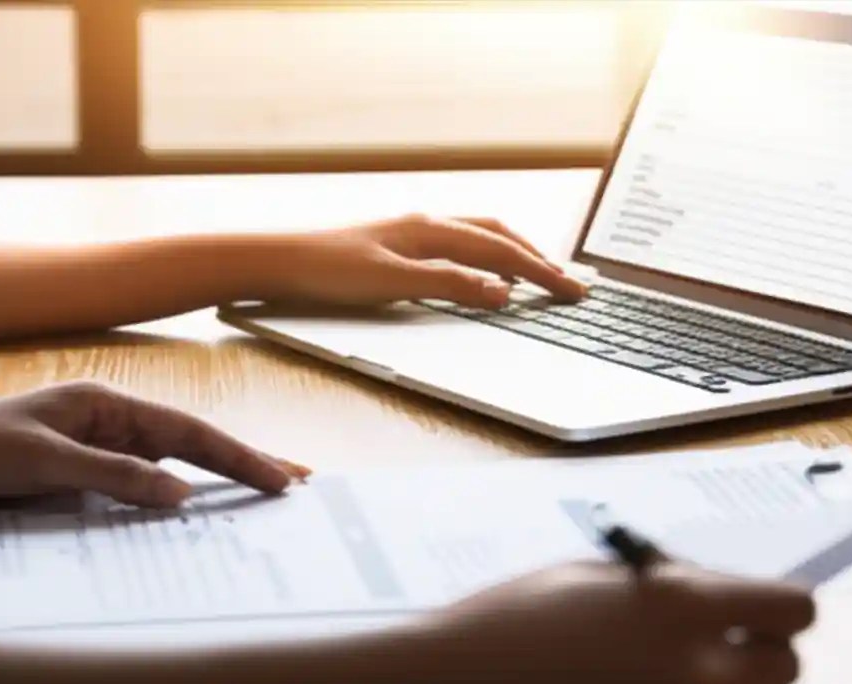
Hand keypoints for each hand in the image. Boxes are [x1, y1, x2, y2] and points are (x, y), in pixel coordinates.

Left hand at [0, 381, 305, 507]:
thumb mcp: (45, 461)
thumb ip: (116, 475)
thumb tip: (182, 492)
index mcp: (108, 405)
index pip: (188, 431)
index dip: (238, 455)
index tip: (279, 477)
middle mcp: (110, 423)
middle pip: (191, 443)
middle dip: (243, 460)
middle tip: (295, 481)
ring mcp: (99, 448)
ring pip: (172, 464)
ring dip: (215, 479)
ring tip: (262, 492)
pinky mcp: (83, 475)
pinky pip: (141, 486)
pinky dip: (174, 497)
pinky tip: (195, 510)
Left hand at [284, 214, 588, 308]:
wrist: (277, 261)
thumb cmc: (327, 272)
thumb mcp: (392, 282)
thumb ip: (449, 284)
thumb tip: (503, 290)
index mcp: (431, 230)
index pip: (502, 250)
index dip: (542, 272)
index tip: (574, 292)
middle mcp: (427, 224)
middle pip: (499, 234)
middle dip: (538, 258)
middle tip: (569, 284)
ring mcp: (414, 231)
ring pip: (480, 235)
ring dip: (515, 253)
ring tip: (539, 274)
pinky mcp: (399, 244)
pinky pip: (460, 243)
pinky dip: (487, 255)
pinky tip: (484, 272)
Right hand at [414, 560, 814, 683]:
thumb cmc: (510, 623)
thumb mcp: (591, 580)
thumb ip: (665, 588)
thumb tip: (717, 597)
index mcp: (684, 608)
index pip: (793, 609)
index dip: (779, 609)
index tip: (760, 612)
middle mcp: (697, 674)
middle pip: (785, 671)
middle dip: (755, 658)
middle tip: (711, 653)